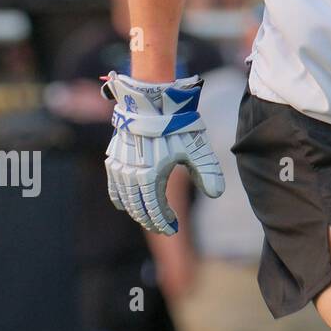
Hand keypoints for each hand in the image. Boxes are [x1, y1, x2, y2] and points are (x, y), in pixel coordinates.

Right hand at [103, 71, 224, 235]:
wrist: (151, 102)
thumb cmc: (177, 126)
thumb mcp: (197, 148)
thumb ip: (207, 172)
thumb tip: (217, 194)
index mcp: (150, 176)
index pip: (154, 209)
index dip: (163, 222)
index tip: (173, 229)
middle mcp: (131, 175)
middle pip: (138, 208)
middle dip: (151, 220)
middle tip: (164, 227)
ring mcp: (119, 167)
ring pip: (125, 200)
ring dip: (136, 212)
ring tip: (149, 218)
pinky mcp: (114, 159)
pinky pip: (114, 187)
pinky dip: (120, 199)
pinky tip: (126, 205)